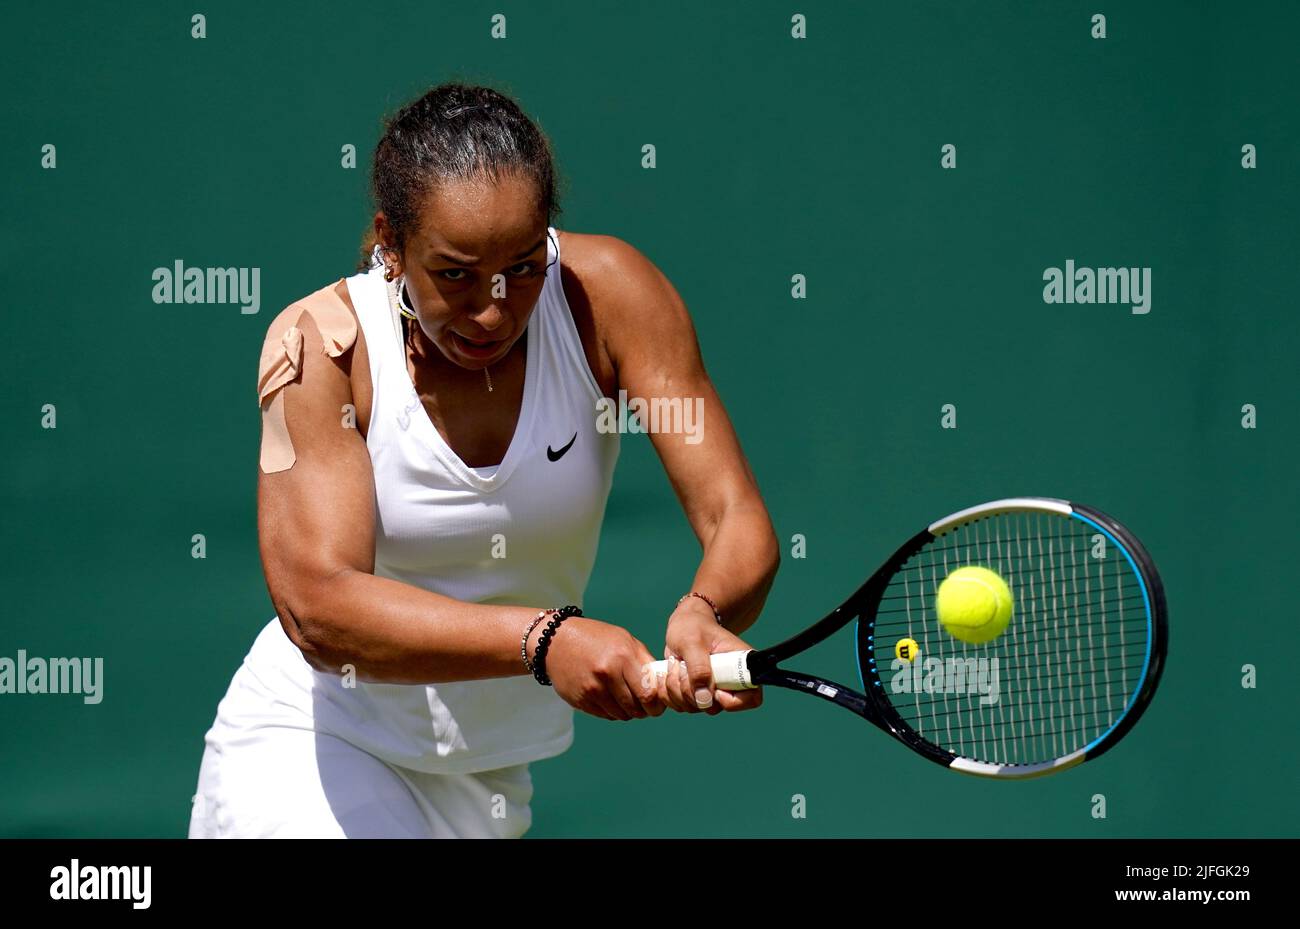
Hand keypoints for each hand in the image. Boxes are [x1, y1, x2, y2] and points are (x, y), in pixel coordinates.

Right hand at [531, 617, 667, 720]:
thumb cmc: (597, 638)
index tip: (658, 705)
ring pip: (621, 715)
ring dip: (629, 713)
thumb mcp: (624, 640)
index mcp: (622, 657)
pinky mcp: (580, 700)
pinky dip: (613, 712)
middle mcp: (607, 674)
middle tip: (646, 707)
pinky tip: (611, 700)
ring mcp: (592, 689)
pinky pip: (605, 715)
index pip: (649, 694)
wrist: (557, 640)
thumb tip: (661, 685)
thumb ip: (644, 661)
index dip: (657, 705)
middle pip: (636, 708)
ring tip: (628, 702)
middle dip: (645, 711)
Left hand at [657, 599, 763, 714]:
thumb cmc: (693, 628)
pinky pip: (679, 706)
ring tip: (676, 662)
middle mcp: (729, 684)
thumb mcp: (693, 643)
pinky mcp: (695, 696)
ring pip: (693, 707)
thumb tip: (704, 699)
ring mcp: (711, 693)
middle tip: (683, 664)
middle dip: (691, 689)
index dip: (732, 701)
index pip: (752, 698)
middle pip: (714, 707)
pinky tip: (669, 671)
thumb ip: (699, 669)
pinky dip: (668, 691)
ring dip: (676, 687)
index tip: (712, 687)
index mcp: (741, 666)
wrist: (683, 627)